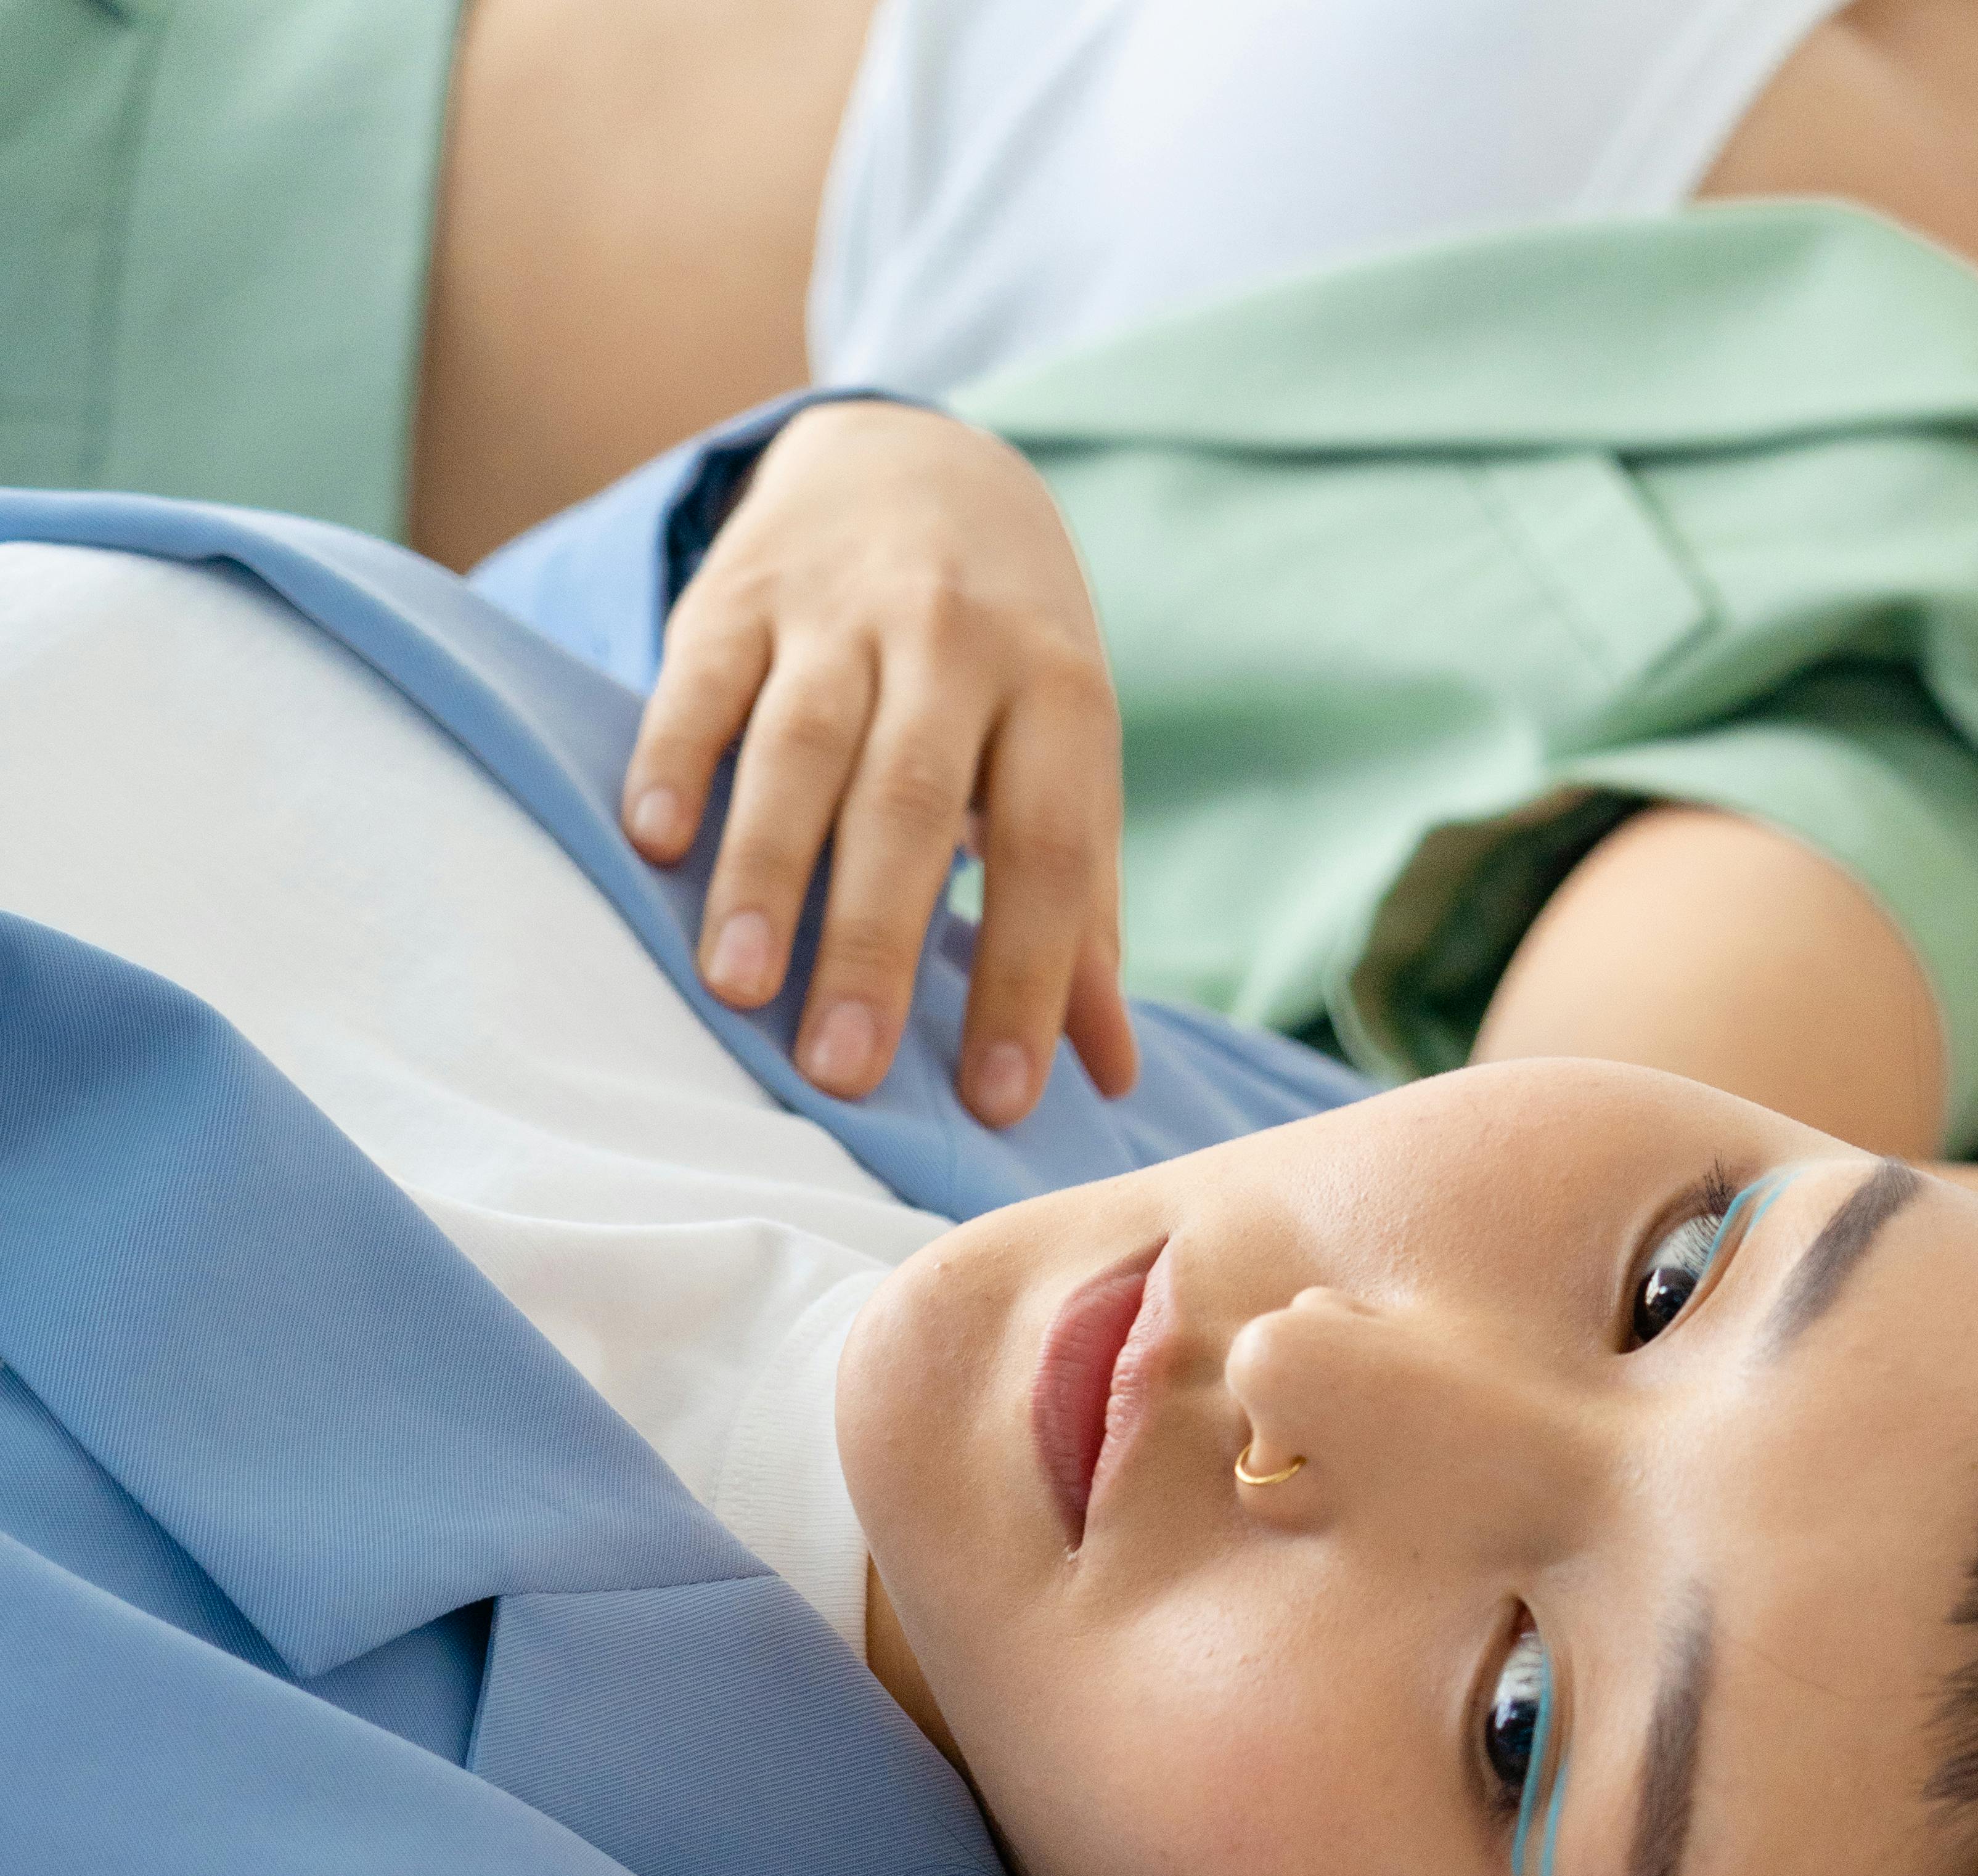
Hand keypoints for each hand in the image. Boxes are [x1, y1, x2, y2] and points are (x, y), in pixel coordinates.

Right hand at [623, 401, 1135, 1128]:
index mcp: (1059, 692)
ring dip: (764, 873)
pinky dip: (674, 759)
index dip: (1026, 980)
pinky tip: (652, 844)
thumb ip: (1086, 915)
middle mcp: (953, 637)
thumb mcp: (1069, 762)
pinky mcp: (738, 588)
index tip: (997, 1100)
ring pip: (799, 746)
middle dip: (873, 944)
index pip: (1049, 852)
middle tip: (839, 1071)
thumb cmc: (1008, 665)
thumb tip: (1114, 1072)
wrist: (923, 463)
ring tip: (737, 987)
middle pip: (910, 805)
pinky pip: (701, 678)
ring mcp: (839, 606)